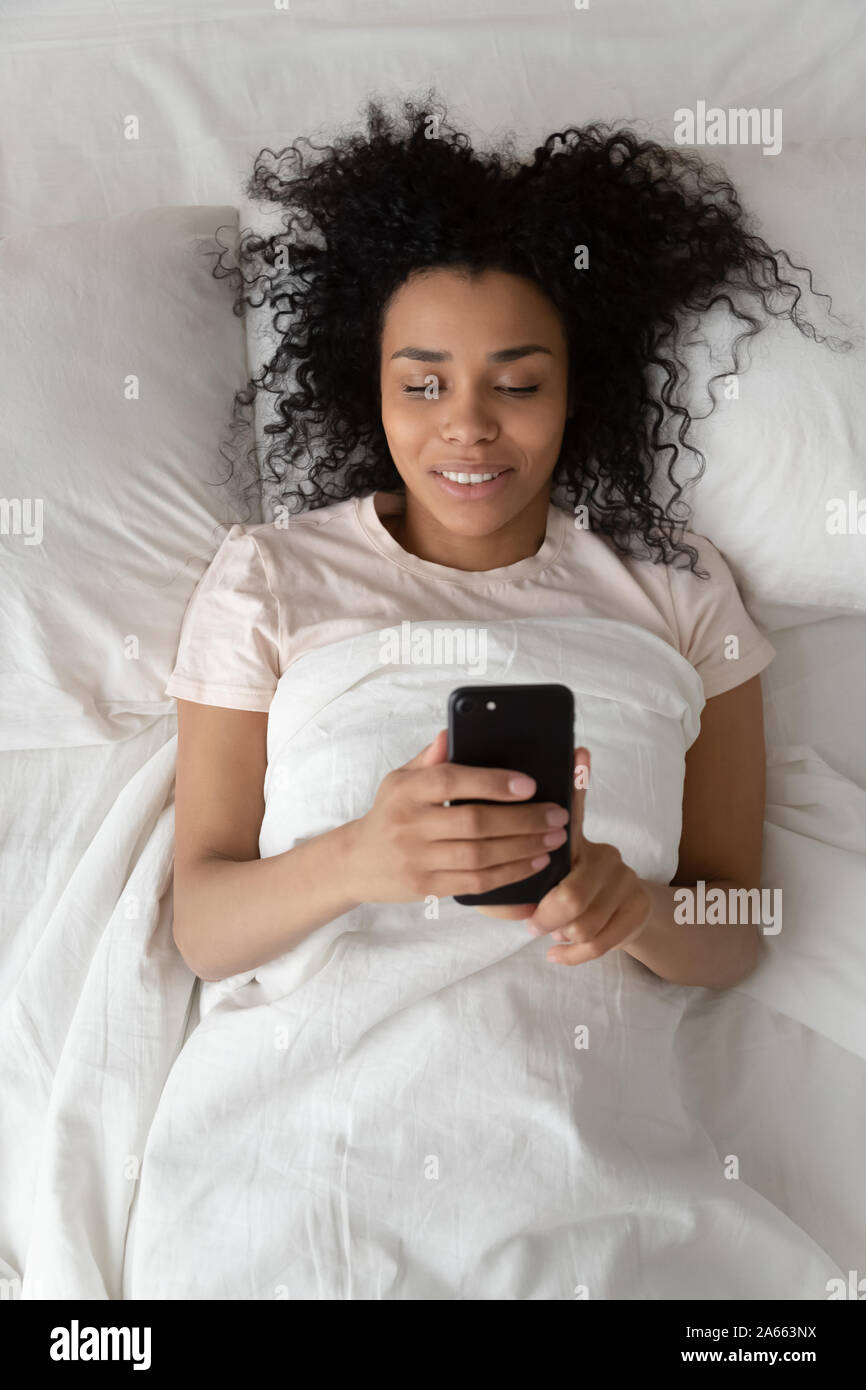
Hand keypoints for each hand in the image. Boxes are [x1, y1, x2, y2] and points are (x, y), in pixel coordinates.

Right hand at [343, 729, 570, 904]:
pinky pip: (475, 882)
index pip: (451, 781)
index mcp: (406, 790)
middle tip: (557, 816)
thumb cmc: (390, 812)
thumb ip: (430, 758)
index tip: (529, 784)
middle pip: (474, 822)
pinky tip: (534, 863)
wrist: (357, 861)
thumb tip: (451, 731)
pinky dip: (510, 874)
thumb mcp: (400, 778)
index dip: (492, 782)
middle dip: (523, 820)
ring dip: (523, 848)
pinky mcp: (426, 887)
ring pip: (479, 856)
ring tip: (554, 839)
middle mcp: (408, 824)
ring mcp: (416, 859)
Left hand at [523, 747, 651, 964]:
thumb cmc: (570, 891)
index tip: (579, 751)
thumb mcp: (548, 874)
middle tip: (534, 923)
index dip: (578, 780)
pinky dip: (574, 955)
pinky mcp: (639, 907)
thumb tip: (484, 863)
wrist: (626, 916)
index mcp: (575, 840)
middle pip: (572, 893)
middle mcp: (605, 852)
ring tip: (551, 933)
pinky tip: (558, 954)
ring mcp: (626, 880)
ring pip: (585, 922)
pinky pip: (601, 942)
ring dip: (561, 935)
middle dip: (547, 916)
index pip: (574, 807)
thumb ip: (517, 866)